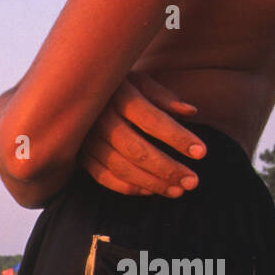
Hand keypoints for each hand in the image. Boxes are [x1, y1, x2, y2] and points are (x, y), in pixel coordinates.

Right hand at [77, 73, 206, 197]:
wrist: (72, 94)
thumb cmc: (118, 87)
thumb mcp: (140, 82)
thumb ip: (164, 96)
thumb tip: (191, 112)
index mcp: (120, 96)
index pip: (153, 120)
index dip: (177, 138)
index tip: (202, 153)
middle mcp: (101, 120)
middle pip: (137, 150)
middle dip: (167, 169)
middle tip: (193, 182)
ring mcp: (87, 141)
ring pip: (121, 168)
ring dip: (151, 183)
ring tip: (177, 191)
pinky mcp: (81, 158)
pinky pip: (104, 178)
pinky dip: (128, 188)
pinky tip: (151, 192)